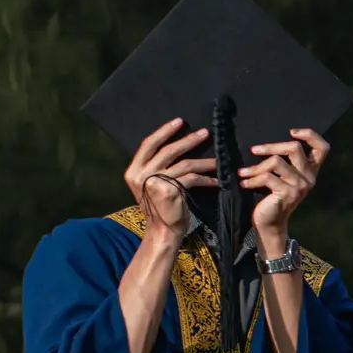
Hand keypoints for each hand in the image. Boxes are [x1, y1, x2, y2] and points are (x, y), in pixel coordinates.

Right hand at [122, 119, 215, 244]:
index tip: (180, 121)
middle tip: (205, 133)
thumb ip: (157, 166)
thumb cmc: (160, 205)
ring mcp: (155, 182)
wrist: (162, 230)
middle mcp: (141, 175)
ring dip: (204, 162)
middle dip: (189, 140)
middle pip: (168, 151)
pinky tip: (217, 180)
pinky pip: (193, 179)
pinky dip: (207, 179)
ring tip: (218, 160)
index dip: (164, 131)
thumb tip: (177, 144)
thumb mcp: (152, 183)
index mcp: (133, 170)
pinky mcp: (170, 191)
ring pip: (185, 164)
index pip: (148, 144)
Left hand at [240, 127, 328, 252]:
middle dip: (271, 146)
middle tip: (254, 150)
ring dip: (256, 166)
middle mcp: (309, 177)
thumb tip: (267, 144)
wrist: (270, 222)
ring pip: (277, 161)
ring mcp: (300, 186)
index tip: (292, 132)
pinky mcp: (287, 193)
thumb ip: (286, 162)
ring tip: (244, 172)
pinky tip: (244, 183)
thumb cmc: (274, 196)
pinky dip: (252, 179)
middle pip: (295, 148)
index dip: (310, 135)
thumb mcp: (284, 178)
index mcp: (311, 171)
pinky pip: (267, 177)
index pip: (322, 148)